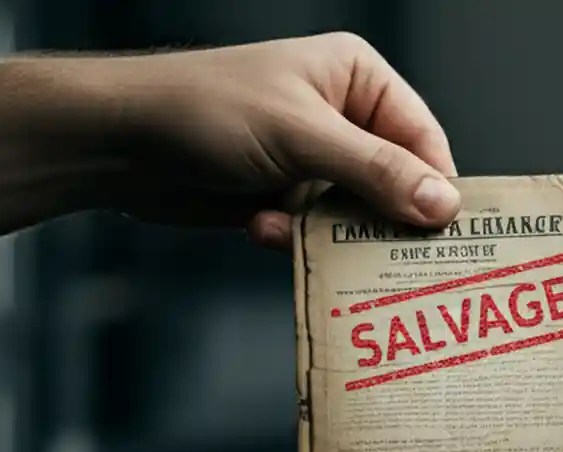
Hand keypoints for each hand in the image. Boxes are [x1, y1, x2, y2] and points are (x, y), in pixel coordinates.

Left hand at [89, 32, 459, 246]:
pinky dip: (298, 240)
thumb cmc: (205, 111)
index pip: (424, 139)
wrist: (118, 142)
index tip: (444, 237)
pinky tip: (263, 229)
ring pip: (357, 216)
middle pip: (397, 183)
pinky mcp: (285, 197)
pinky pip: (319, 233)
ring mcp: (313, 161)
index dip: (436, 188)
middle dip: (385, 220)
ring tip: (308, 240)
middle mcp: (343, 118)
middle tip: (394, 262)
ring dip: (333, 236)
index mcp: (357, 79)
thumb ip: (376, 171)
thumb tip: (443, 205)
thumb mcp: (301, 136)